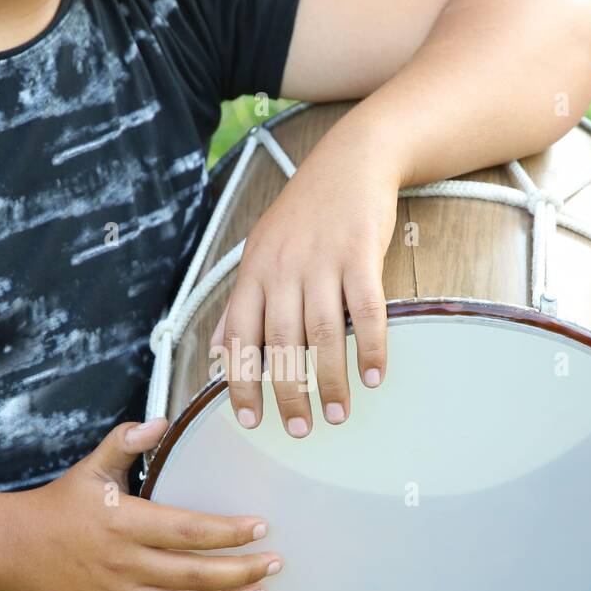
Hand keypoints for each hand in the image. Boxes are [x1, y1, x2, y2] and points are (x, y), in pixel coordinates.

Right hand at [9, 418, 280, 590]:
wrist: (18, 549)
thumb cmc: (63, 504)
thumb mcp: (92, 466)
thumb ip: (125, 441)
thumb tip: (160, 421)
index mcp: (124, 523)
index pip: (188, 532)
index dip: (228, 532)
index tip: (261, 526)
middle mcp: (125, 564)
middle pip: (196, 575)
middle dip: (243, 571)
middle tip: (275, 562)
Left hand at [213, 126, 400, 437]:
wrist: (351, 161)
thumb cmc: (304, 214)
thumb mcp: (259, 252)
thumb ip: (240, 304)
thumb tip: (216, 354)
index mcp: (253, 273)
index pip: (238, 337)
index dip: (241, 383)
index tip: (251, 421)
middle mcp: (282, 269)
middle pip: (281, 344)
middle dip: (289, 393)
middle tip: (300, 429)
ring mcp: (322, 262)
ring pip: (323, 335)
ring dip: (330, 381)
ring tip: (337, 415)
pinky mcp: (360, 256)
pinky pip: (367, 311)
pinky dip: (371, 348)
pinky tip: (374, 376)